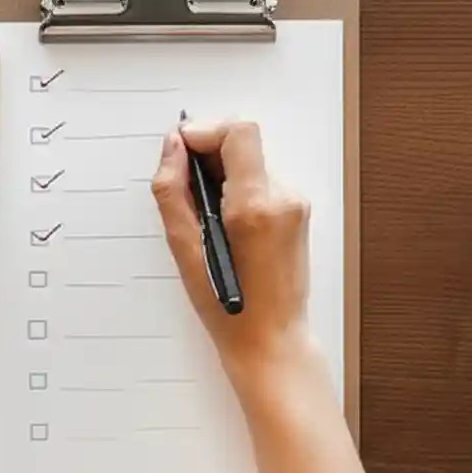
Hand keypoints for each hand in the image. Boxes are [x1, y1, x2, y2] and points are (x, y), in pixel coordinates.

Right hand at [151, 120, 313, 379]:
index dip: (205, 133)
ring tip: (207, 218)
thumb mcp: (185, 250)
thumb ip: (173, 191)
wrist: (272, 340)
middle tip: (188, 190)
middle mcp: (283, 198)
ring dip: (224, 177)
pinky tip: (227, 226)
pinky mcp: (299, 213)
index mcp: (256, 205)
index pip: (238, 133)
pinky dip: (240, 191)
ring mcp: (296, 205)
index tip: (181, 150)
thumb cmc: (229, 309)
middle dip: (210, 156)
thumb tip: (172, 148)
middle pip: (244, 145)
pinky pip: (263, 182)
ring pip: (252, 162)